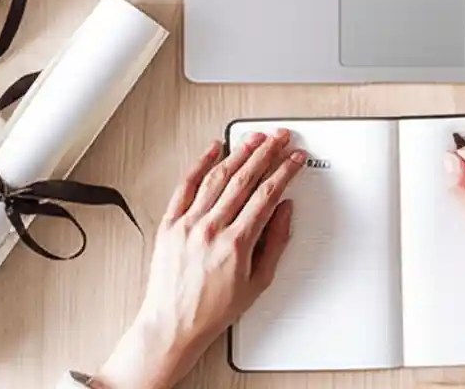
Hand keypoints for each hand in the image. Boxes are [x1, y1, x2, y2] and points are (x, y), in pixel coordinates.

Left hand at [94, 130, 305, 388]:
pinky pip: (185, 186)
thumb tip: (283, 211)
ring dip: (239, 153)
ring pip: (217, 177)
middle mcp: (210, 229)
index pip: (266, 195)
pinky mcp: (169, 224)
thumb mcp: (257, 282)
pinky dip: (199, 164)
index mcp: (235, 244)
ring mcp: (187, 224)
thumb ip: (275, 242)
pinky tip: (212, 150)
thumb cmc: (212, 310)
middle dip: (266, 153)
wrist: (172, 325)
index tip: (294, 159)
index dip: (284, 171)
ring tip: (254, 138)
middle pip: (244, 179)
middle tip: (279, 138)